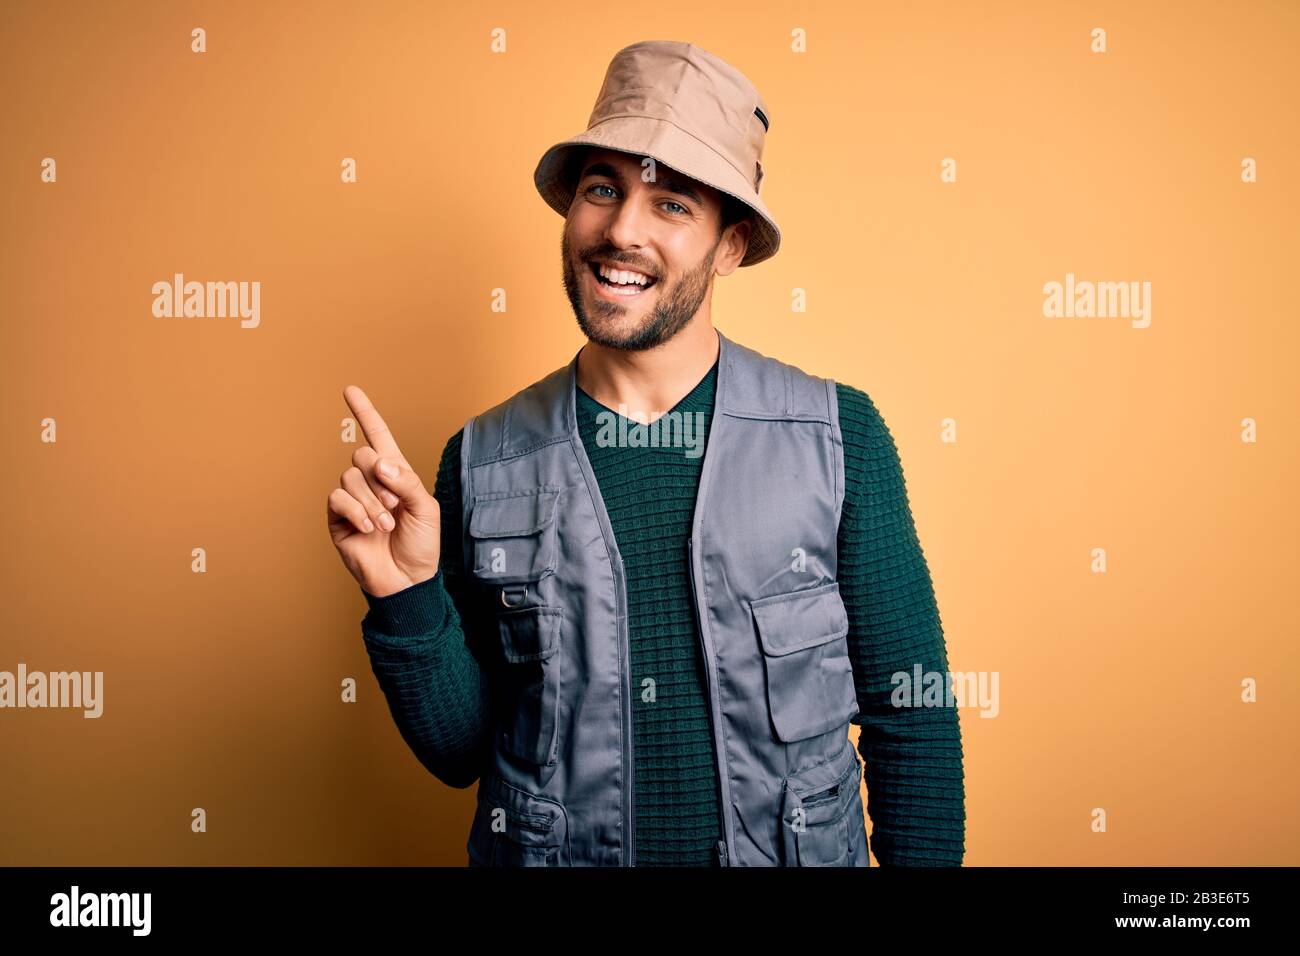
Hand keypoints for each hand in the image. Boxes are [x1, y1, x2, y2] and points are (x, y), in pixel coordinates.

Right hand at [327, 385, 440, 597]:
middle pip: (361, 456)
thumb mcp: (426, 508)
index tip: (350, 390)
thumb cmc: (421, 544)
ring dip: (372, 503)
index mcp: (395, 474)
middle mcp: (371, 482)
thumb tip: (379, 462)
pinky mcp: (337, 518)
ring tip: (386, 525)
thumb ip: (406, 481)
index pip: (377, 436)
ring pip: (349, 478)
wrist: (407, 579)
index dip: (364, 413)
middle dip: (381, 481)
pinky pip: (337, 498)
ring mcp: (352, 500)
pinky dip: (356, 512)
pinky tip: (370, 529)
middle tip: (394, 506)